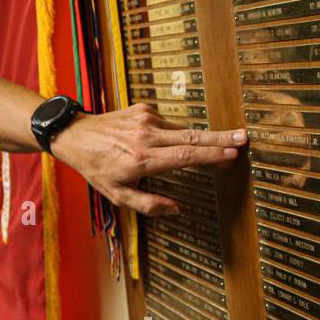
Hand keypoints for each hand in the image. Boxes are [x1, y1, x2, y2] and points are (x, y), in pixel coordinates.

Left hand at [49, 102, 246, 216]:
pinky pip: (167, 124)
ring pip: (182, 130)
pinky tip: (170, 141)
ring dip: (203, 136)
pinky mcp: (143, 109)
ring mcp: (145, 120)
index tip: (232, 154)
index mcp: (142, 159)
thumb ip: (148, 205)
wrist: (75, 136)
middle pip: (191, 137)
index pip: (185, 156)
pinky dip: (174, 133)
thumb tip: (176, 210)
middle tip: (244, 138)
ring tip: (226, 140)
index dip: (210, 155)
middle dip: (220, 138)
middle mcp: (146, 137)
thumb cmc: (97, 168)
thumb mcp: (117, 195)